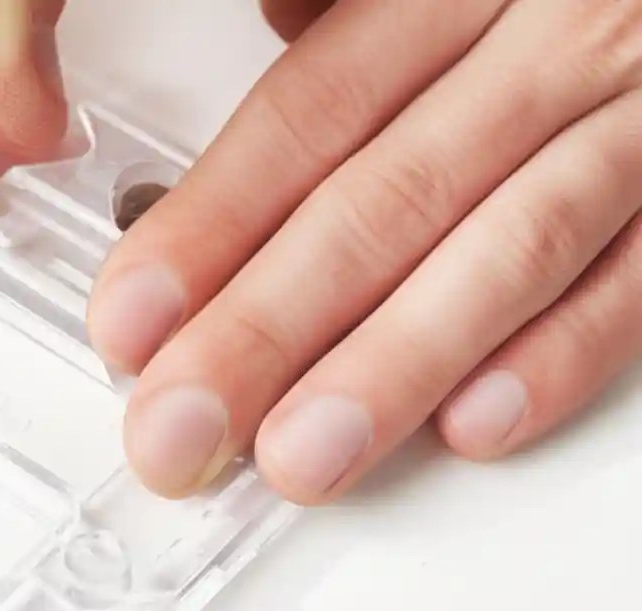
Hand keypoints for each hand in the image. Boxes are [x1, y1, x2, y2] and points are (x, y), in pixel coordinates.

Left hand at [88, 0, 641, 503]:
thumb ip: (354, 19)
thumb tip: (270, 35)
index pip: (305, 118)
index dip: (208, 228)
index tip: (132, 324)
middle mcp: (545, 46)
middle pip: (380, 203)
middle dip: (265, 329)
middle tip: (182, 426)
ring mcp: (637, 121)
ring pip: (503, 251)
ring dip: (391, 367)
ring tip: (302, 454)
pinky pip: (639, 279)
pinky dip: (560, 354)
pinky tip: (472, 424)